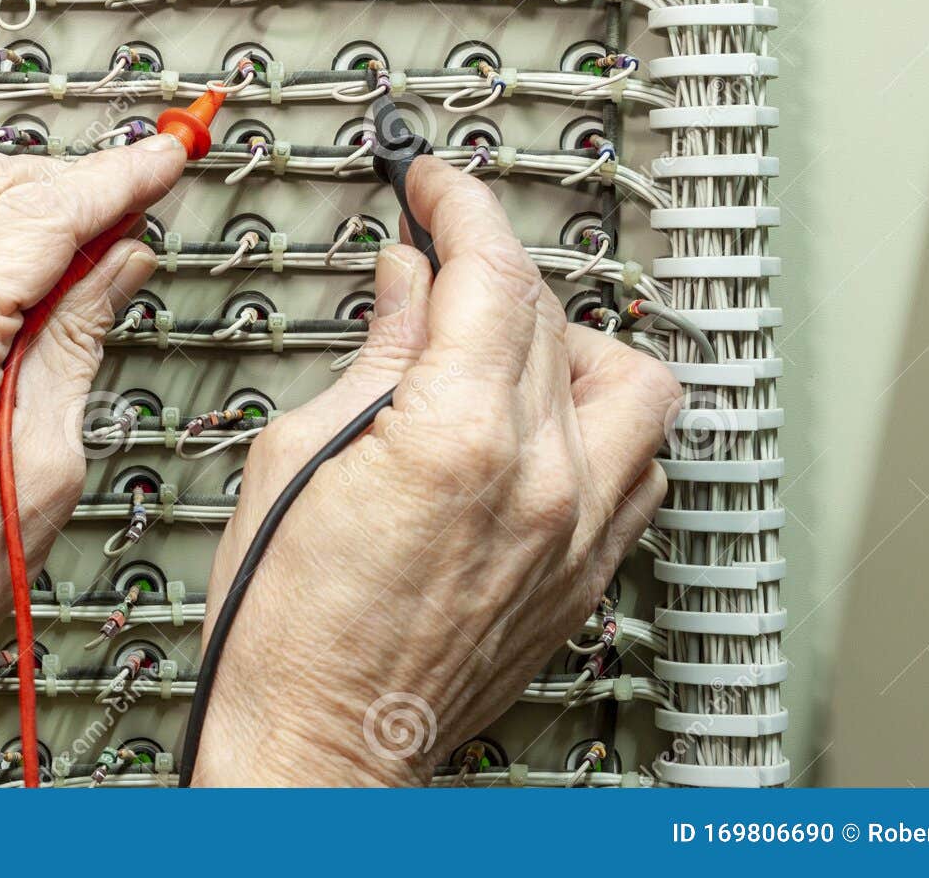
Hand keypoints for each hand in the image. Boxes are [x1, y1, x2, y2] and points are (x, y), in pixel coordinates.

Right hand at [192, 157, 680, 785]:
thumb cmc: (285, 625)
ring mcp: (576, 533)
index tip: (436, 185)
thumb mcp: (297, 454)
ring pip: (630, 380)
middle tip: (431, 265)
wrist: (319, 743)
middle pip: (549, 313)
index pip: (490, 271)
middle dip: (486, 266)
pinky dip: (602, 420)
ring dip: (568, 339)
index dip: (459, 204)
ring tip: (501, 347)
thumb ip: (375, 354)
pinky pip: (643, 465)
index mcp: (458, 440)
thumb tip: (407, 284)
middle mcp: (540, 481)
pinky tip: (546, 423)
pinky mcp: (586, 575)